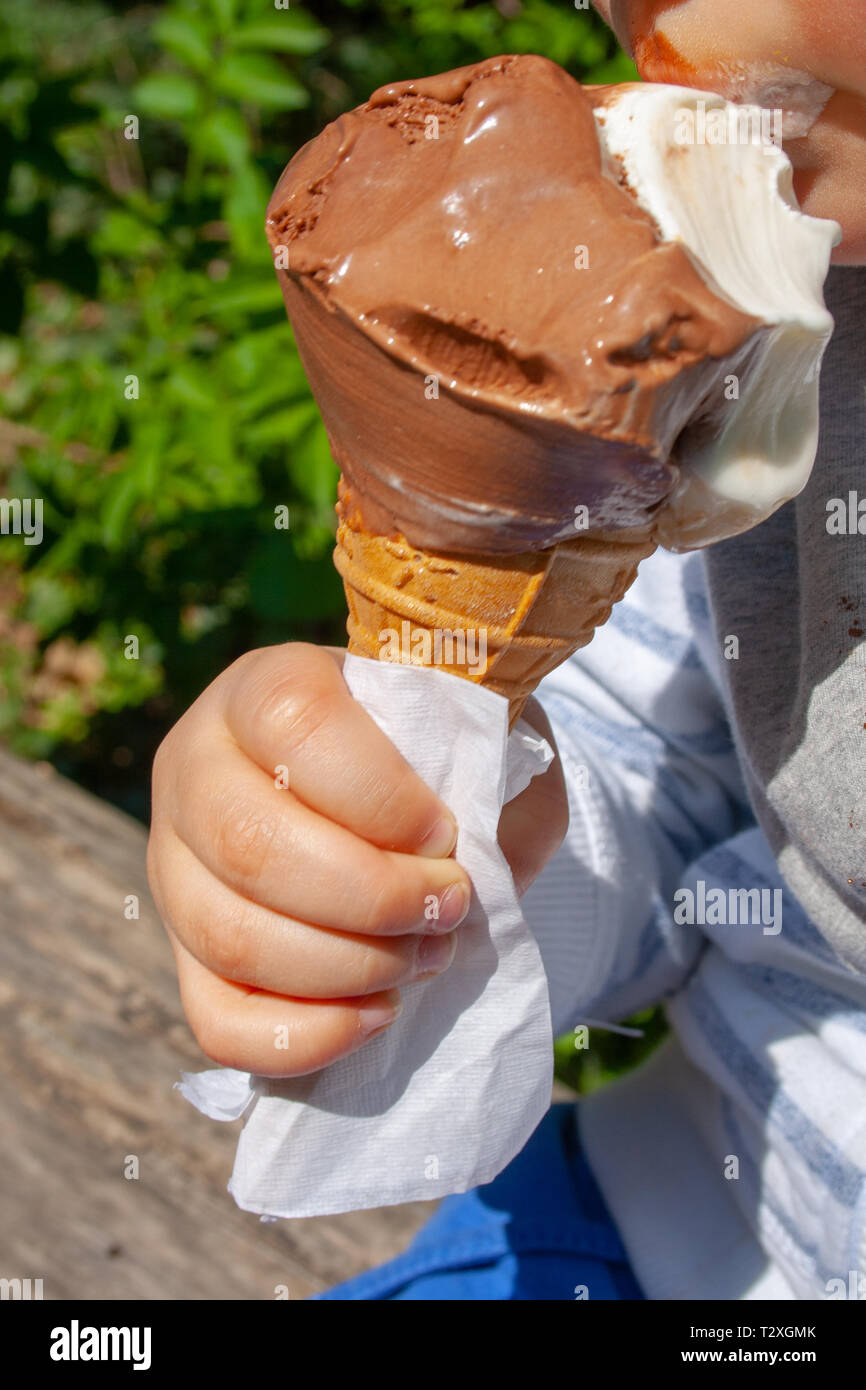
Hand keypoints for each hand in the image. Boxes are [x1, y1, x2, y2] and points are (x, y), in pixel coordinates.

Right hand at [147, 645, 566, 1078]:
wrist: (403, 802)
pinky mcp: (184, 953)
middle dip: (373, 899)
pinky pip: (219, 1020)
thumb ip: (493, 781)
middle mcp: (195, 766)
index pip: (293, 722)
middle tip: (450, 908)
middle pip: (251, 845)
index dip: (381, 793)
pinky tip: (377, 1014)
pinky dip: (308, 1036)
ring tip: (427, 955)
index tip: (446, 834)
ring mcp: (174, 866)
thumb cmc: (442, 759)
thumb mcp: (485, 740)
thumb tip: (479, 861)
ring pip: (231, 938)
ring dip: (350, 968)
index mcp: (265, 687)